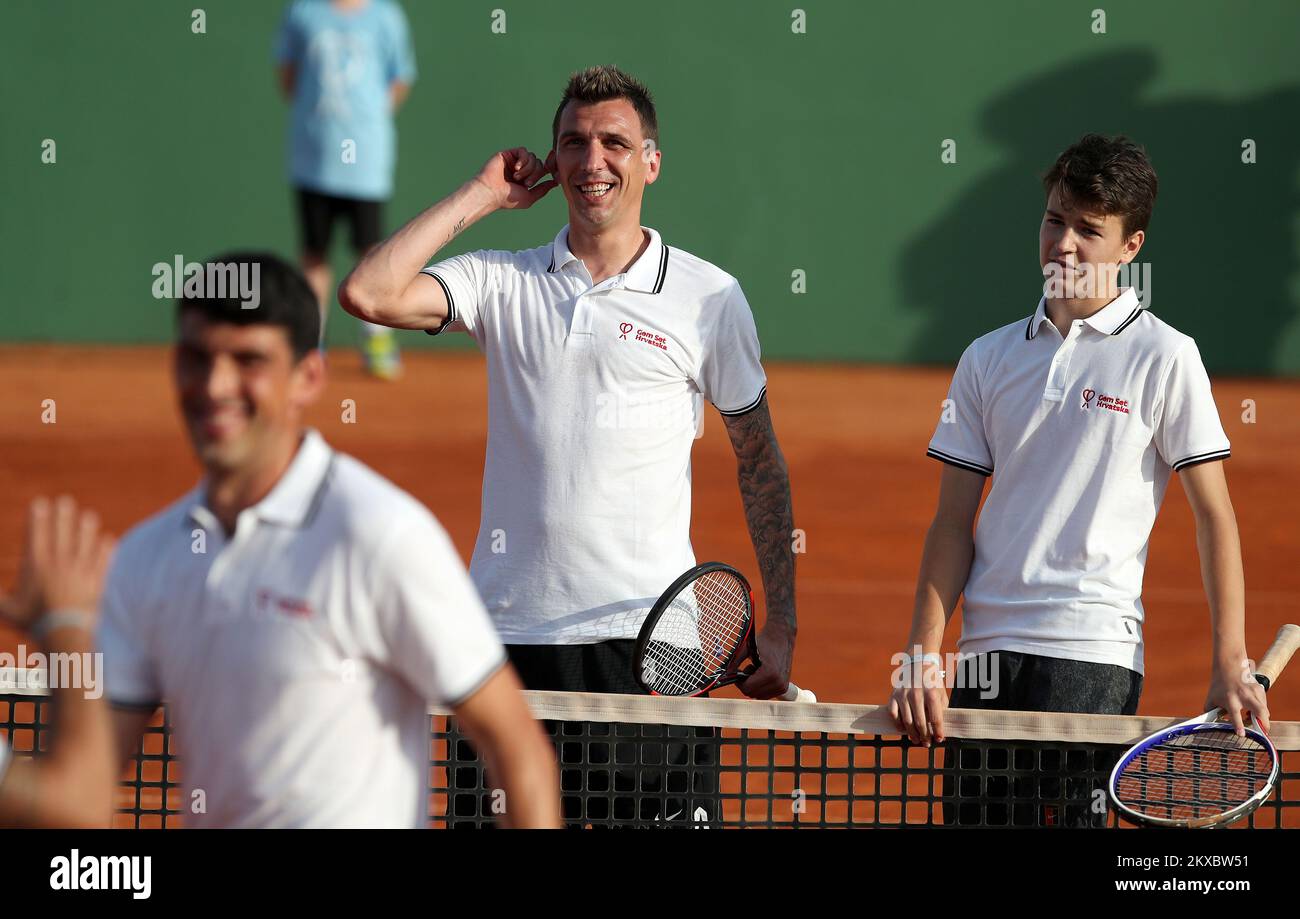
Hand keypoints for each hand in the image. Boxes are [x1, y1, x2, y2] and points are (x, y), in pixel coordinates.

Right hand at [0, 496, 114, 629]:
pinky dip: (106, 549)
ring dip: (87, 528)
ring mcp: (80, 570)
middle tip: (65, 500)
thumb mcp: (9, 611)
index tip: (40, 502)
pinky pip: (103, 560)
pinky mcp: (97, 579)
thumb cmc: (34, 622)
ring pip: (85, 543)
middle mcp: (59, 563)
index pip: (37, 536)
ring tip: (89, 515)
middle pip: (62, 534)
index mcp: (37, 567)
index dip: (38, 518)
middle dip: (63, 516)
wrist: (66, 632)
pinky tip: (109, 539)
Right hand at [473, 147, 557, 210]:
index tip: (555, 173)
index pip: (542, 170)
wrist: (490, 192)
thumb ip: (543, 189)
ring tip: (517, 178)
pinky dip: (523, 160)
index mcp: (526, 179)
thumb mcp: (530, 197)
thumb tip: (556, 182)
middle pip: (539, 164)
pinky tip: (515, 169)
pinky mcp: (508, 154)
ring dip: (528, 169)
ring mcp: (514, 161)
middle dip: (536, 174)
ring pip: (533, 157)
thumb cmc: (507, 199)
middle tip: (526, 183)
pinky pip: (524, 151)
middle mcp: (521, 169)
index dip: (549, 170)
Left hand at [738, 625, 794, 699]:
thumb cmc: (765, 640)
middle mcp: (778, 682)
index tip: (737, 672)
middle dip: (746, 682)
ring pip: (758, 695)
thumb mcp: (747, 649)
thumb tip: (726, 673)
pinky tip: (762, 673)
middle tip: (748, 667)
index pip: (747, 688)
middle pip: (752, 693)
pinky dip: (760, 686)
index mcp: (770, 674)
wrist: (782, 635)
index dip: (738, 681)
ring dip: (754, 684)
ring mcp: (782, 686)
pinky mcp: (784, 687)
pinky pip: (766, 694)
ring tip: (756, 669)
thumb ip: (735, 662)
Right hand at [887, 656, 948, 746]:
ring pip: (907, 721)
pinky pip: (893, 713)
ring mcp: (903, 695)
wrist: (918, 663)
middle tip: (926, 743)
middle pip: (921, 722)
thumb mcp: (941, 693)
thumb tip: (938, 728)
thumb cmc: (932, 681)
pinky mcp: (893, 695)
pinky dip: (897, 723)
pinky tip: (902, 729)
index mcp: (931, 694)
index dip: (938, 731)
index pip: (935, 718)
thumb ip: (941, 709)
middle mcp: (916, 694)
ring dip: (912, 733)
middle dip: (925, 736)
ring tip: (916, 740)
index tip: (939, 739)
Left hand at [1206, 657, 1270, 735]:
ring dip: (1262, 718)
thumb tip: (1206, 726)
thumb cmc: (1219, 685)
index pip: (1235, 715)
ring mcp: (1254, 692)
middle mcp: (1244, 696)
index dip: (1239, 726)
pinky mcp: (1260, 689)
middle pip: (1260, 711)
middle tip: (1263, 731)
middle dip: (1264, 723)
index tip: (1242, 734)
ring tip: (1252, 720)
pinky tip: (1252, 710)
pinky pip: (1264, 704)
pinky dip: (1261, 710)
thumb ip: (1209, 713)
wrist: (1228, 667)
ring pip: (1264, 710)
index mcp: (1230, 700)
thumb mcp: (1211, 699)